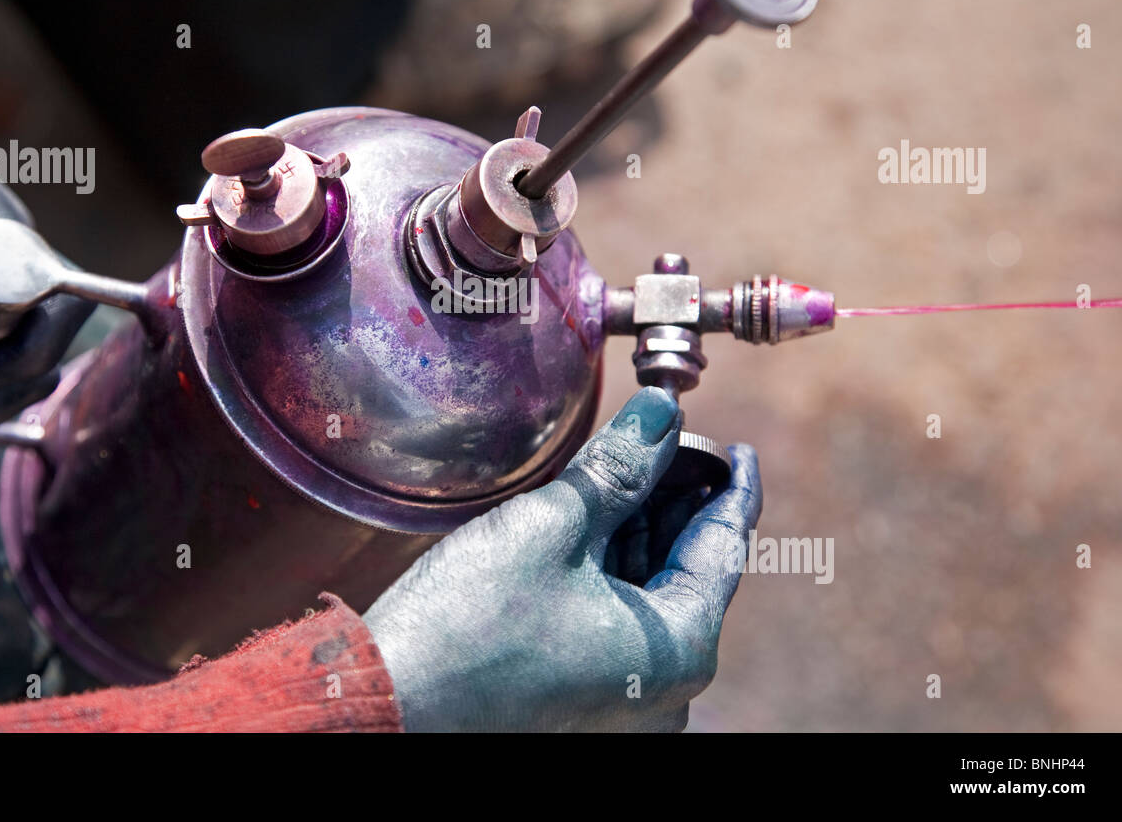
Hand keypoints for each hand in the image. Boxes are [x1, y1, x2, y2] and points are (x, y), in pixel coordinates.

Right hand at [364, 386, 761, 731]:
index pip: (725, 548)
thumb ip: (619, 469)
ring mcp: (620, 703)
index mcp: (677, 650)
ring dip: (638, 535)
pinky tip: (590, 526)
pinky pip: (614, 624)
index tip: (737, 450)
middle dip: (675, 504)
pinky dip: (609, 572)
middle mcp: (663, 692)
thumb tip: (663, 413)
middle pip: (687, 574)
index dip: (731, 487)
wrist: (383, 708)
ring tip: (623, 473)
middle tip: (663, 443)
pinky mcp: (579, 703)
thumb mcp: (552, 528)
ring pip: (647, 599)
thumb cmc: (464, 629)